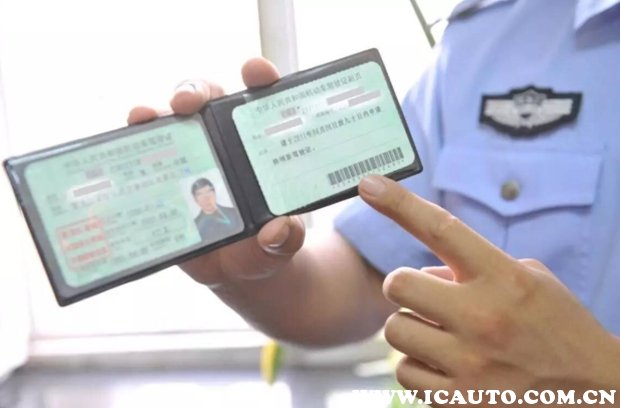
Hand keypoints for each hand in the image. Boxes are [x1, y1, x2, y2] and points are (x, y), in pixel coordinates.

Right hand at [127, 59, 305, 286]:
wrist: (235, 270)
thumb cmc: (264, 246)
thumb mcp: (281, 244)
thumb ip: (285, 238)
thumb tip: (277, 231)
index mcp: (258, 145)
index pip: (261, 99)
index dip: (258, 77)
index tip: (255, 72)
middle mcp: (222, 141)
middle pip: (207, 99)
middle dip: (195, 90)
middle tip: (188, 103)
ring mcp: (189, 158)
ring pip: (169, 121)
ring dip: (154, 113)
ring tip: (144, 118)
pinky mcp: (162, 179)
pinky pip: (142, 157)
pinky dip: (130, 146)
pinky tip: (122, 148)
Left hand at [358, 175, 619, 402]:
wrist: (597, 395)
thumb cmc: (559, 329)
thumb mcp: (530, 281)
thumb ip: (475, 268)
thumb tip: (422, 274)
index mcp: (503, 279)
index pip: (441, 229)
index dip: (399, 203)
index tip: (368, 184)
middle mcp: (482, 318)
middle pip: (396, 284)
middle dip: (404, 287)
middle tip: (427, 298)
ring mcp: (468, 364)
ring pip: (394, 331)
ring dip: (412, 330)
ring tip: (445, 337)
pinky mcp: (458, 402)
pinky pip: (405, 373)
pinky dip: (419, 368)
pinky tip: (448, 368)